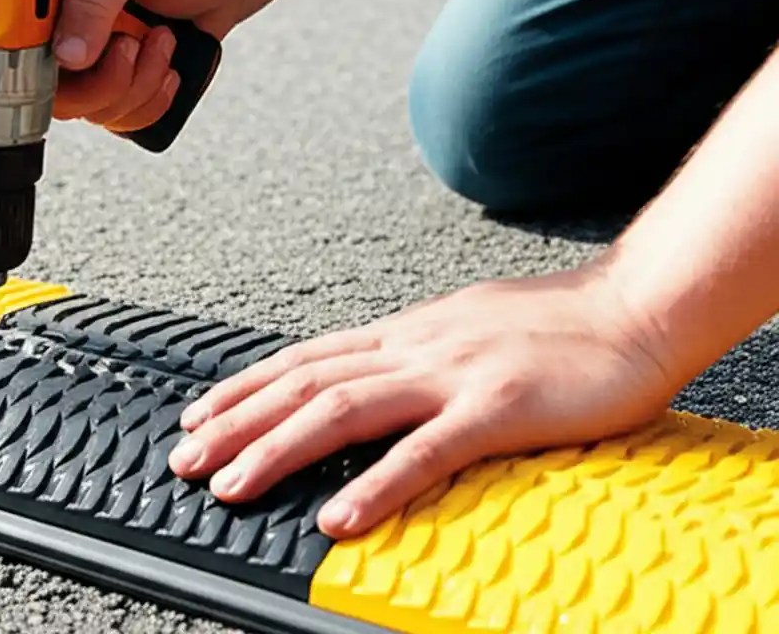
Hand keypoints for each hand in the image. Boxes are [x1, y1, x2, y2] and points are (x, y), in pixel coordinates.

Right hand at [52, 0, 241, 132]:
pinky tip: (165, 69)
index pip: (15, 45)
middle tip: (132, 44)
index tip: (75, 58)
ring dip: (137, 86)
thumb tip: (66, 55)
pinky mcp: (120, 88)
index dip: (37, 64)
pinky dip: (150, 103)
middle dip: (105, 80)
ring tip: (160, 41)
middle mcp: (64, 31)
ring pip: (91, 112)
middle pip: (53, 94)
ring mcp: (91, 64)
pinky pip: (121, 122)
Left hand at [167, 267, 682, 537]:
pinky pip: (424, 451)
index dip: (245, 387)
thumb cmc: (559, 322)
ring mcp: (453, 374)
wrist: (635, 306)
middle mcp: (415, 347)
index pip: (306, 358)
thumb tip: (373, 375)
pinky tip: (337, 515)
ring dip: (277, 450)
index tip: (200, 413)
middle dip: (237, 421)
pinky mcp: (496, 407)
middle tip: (186, 456)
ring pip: (342, 410)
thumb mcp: (466, 327)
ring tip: (232, 486)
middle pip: (305, 383)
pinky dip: (374, 485)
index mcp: (408, 332)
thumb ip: (416, 353)